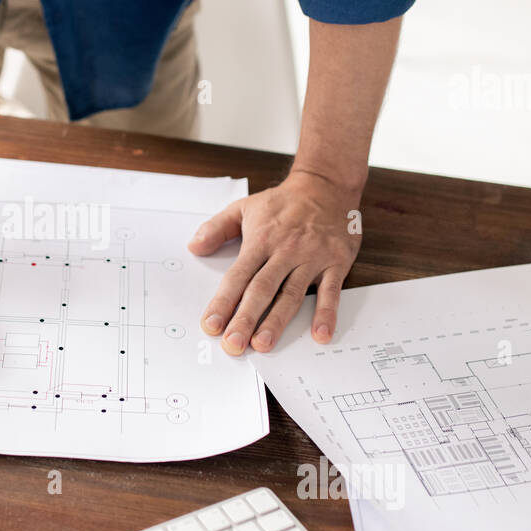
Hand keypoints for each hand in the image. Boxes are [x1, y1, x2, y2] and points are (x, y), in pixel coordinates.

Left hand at [187, 170, 361, 354]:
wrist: (326, 185)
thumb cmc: (284, 202)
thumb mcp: (244, 207)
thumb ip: (216, 228)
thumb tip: (194, 247)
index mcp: (261, 240)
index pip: (238, 276)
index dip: (223, 302)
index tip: (211, 325)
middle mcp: (285, 251)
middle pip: (262, 289)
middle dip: (246, 319)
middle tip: (233, 344)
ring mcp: (312, 258)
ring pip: (292, 294)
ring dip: (278, 322)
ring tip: (263, 344)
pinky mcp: (336, 262)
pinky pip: (331, 291)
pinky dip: (326, 313)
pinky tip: (319, 334)